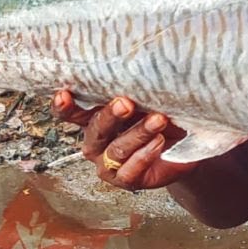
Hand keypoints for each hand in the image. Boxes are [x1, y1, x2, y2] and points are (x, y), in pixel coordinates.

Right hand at [51, 90, 198, 189]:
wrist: (183, 147)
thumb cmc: (161, 118)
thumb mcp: (147, 101)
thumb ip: (136, 90)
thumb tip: (141, 67)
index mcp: (95, 119)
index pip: (73, 113)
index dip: (65, 106)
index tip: (64, 94)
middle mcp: (96, 143)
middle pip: (95, 130)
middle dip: (110, 116)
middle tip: (126, 103)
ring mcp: (108, 164)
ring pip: (117, 149)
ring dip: (138, 133)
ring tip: (159, 120)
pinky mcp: (127, 180)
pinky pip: (131, 170)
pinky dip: (145, 154)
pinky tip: (159, 142)